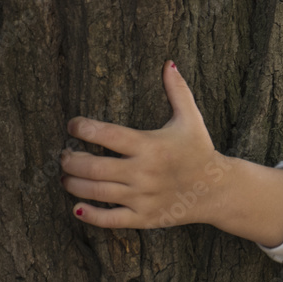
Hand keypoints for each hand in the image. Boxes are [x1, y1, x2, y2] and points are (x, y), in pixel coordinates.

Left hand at [61, 60, 229, 229]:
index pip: (106, 135)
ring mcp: (143, 196)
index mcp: (151, 145)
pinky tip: (77, 206)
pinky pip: (109, 219)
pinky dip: (88, 214)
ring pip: (95, 192)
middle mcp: (144, 172)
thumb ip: (177, 90)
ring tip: (66, 176)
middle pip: (93, 166)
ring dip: (73, 183)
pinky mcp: (143, 216)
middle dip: (71, 159)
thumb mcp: (191, 119)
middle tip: (65, 155)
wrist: (218, 189)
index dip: (83, 128)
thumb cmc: (199, 150)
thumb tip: (169, 63)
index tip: (74, 125)